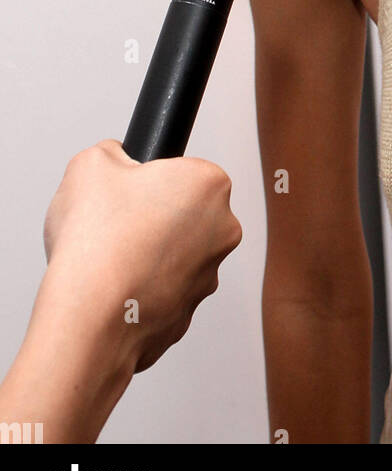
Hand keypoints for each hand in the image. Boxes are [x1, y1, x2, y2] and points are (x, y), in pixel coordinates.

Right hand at [40, 139, 242, 372]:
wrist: (89, 319)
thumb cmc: (96, 244)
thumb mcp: (90, 164)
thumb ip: (112, 151)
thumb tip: (116, 158)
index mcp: (210, 184)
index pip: (182, 170)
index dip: (147, 179)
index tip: (126, 192)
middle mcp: (223, 229)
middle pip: (183, 211)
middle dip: (152, 216)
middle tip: (116, 225)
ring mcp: (209, 275)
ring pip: (174, 253)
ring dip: (147, 255)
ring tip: (110, 260)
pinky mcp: (189, 314)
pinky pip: (162, 290)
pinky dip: (141, 290)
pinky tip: (114, 288)